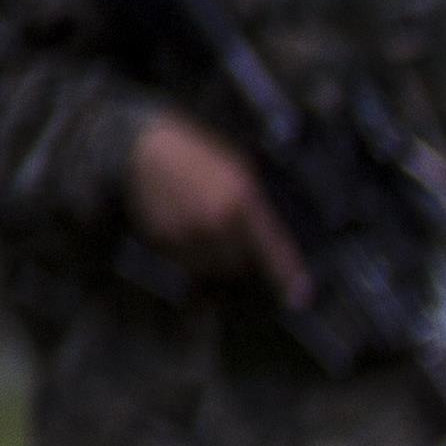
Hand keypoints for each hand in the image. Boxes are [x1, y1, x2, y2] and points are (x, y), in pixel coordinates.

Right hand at [124, 110, 307, 304]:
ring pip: (212, 268)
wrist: (145, 147)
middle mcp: (218, 223)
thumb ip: (256, 207)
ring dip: (213, 260)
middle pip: (240, 265)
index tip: (301, 298)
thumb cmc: (197, 155)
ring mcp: (189, 234)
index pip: (273, 248)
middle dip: (239, 258)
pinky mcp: (164, 241)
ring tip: (203, 230)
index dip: (289, 276)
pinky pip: (184, 261)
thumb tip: (270, 241)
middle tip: (227, 236)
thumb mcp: (238, 171)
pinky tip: (183, 228)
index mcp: (243, 201)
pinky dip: (188, 254)